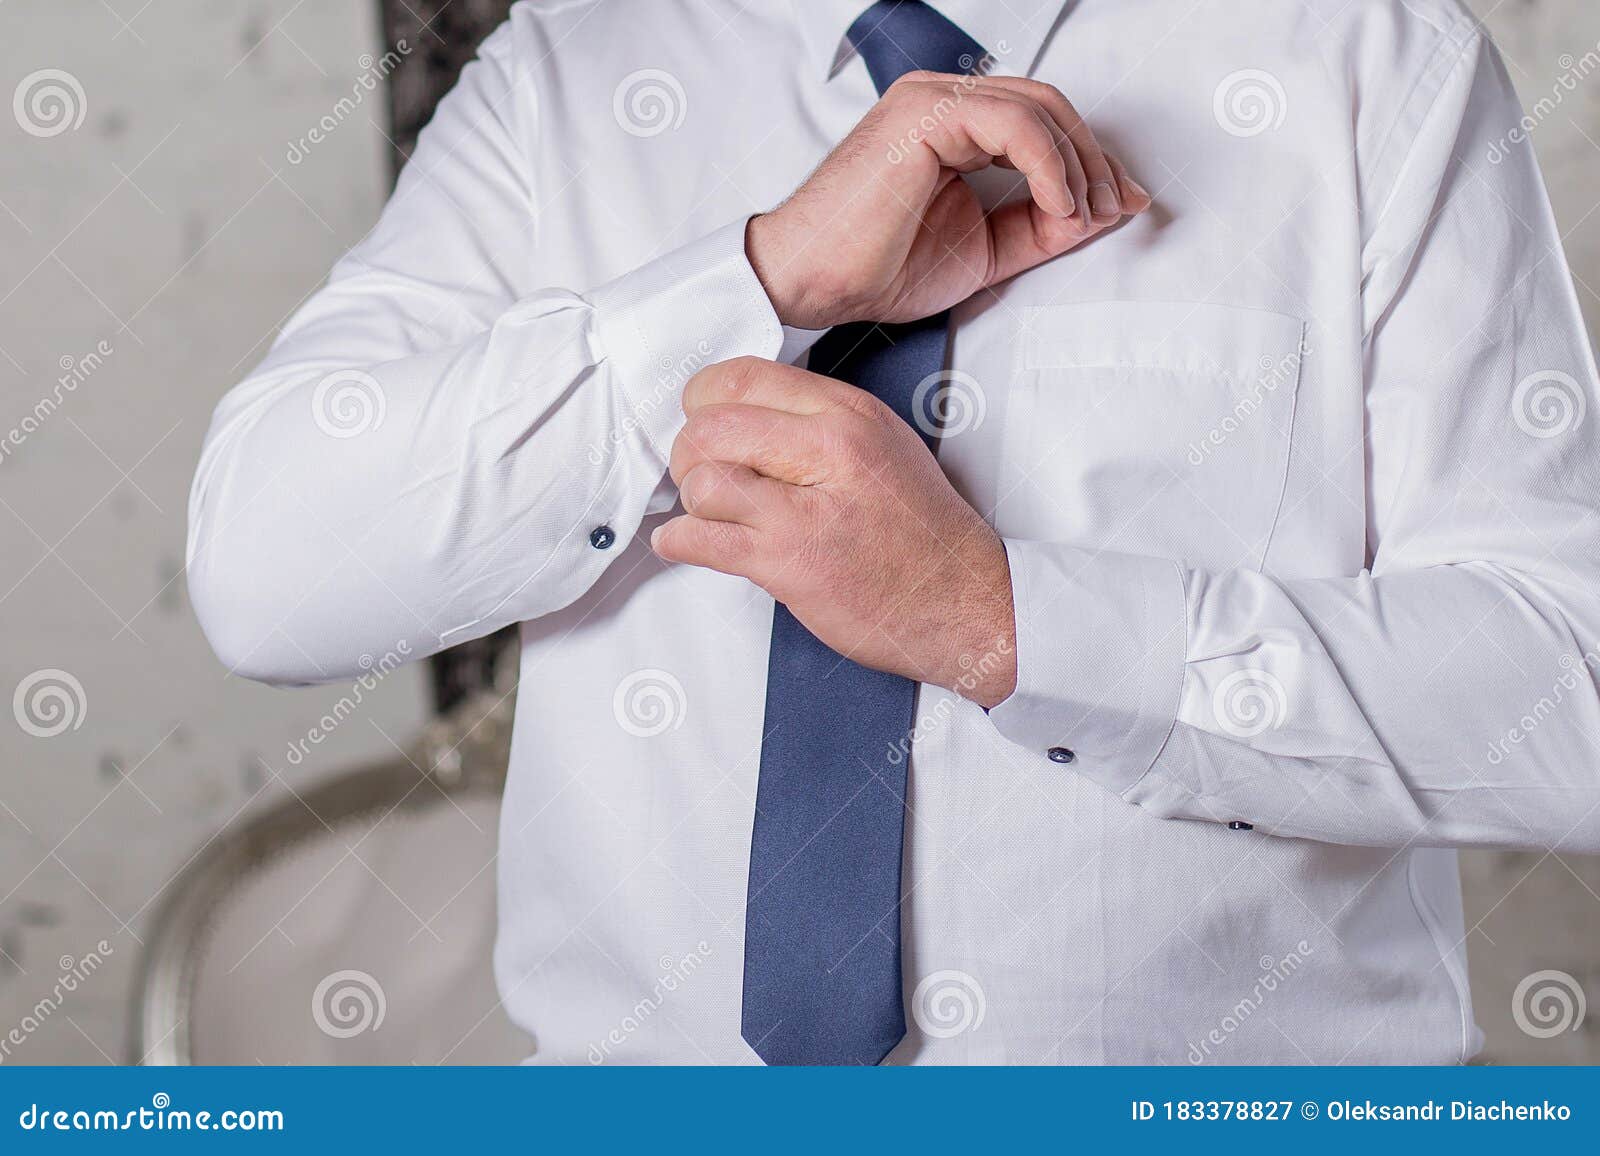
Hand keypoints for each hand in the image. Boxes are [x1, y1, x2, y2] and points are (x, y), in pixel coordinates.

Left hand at [651, 357, 1017, 708]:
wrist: (963, 598)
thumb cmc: (920, 530)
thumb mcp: (881, 444)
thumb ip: (813, 421)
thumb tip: (738, 414)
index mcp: (847, 413)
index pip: (740, 377)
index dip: (703, 400)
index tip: (703, 422)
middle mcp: (828, 450)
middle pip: (709, 427)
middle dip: (689, 454)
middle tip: (702, 475)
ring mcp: (806, 509)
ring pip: (702, 481)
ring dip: (692, 502)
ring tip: (710, 513)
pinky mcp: (789, 563)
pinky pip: (701, 539)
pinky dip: (680, 542)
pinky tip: (688, 542)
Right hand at [746, 72, 1150, 329]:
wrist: (813, 282)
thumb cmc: (877, 269)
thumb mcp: (986, 251)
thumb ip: (1039, 227)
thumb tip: (1100, 210)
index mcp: (952, 125)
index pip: (1041, 122)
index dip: (1089, 161)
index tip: (1119, 205)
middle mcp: (942, 101)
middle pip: (1049, 106)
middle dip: (1094, 160)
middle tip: (1113, 208)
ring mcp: (931, 100)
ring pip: (1039, 108)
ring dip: (1077, 164)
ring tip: (1083, 214)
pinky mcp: (924, 113)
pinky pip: (1015, 124)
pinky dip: (1049, 165)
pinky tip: (1056, 205)